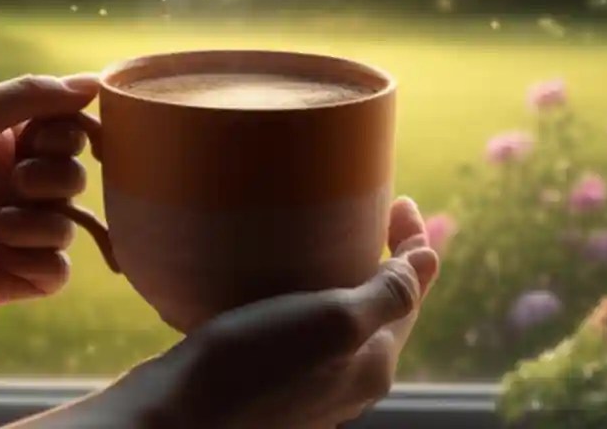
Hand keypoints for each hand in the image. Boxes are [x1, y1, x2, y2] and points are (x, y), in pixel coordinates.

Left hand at [0, 74, 100, 320]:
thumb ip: (27, 97)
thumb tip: (92, 84)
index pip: (65, 130)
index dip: (73, 131)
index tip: (55, 134)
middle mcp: (6, 187)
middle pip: (74, 176)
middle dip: (57, 174)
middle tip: (18, 179)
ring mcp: (6, 234)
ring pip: (70, 224)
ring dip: (45, 218)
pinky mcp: (1, 278)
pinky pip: (56, 272)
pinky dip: (43, 258)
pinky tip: (4, 246)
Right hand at [25, 197, 439, 428]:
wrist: (177, 414)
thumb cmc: (254, 365)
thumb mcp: (333, 322)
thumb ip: (387, 295)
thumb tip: (429, 260)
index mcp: (372, 366)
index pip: (410, 296)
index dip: (412, 245)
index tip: (401, 200)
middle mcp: (346, 383)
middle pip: (380, 311)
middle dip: (382, 261)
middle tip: (370, 211)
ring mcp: (306, 388)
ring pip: (339, 324)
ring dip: (342, 281)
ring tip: (326, 241)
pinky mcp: (267, 384)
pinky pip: (301, 334)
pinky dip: (305, 301)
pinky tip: (278, 286)